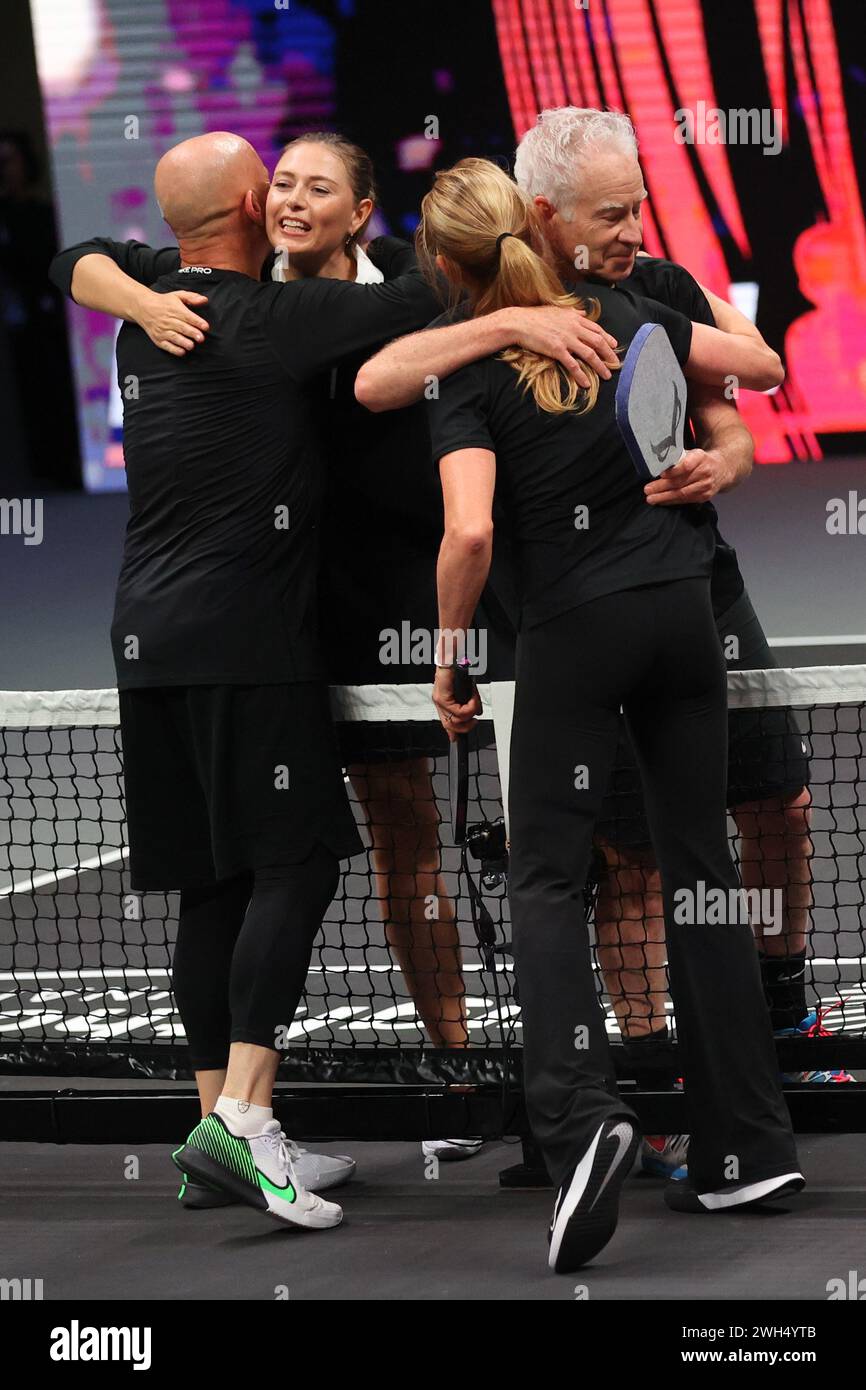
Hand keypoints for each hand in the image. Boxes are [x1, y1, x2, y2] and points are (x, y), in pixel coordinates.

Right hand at [135, 288, 209, 355]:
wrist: (143, 307)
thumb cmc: (164, 302)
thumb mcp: (177, 296)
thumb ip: (192, 297)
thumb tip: (205, 300)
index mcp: (175, 309)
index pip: (187, 316)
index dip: (197, 322)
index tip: (205, 326)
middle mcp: (168, 320)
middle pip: (182, 328)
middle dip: (192, 333)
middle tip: (201, 338)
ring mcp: (162, 330)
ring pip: (174, 337)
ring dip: (183, 342)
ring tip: (191, 345)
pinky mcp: (158, 339)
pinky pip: (167, 346)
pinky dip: (174, 350)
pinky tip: (182, 351)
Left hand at [432, 667, 482, 741]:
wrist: (452, 657)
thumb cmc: (457, 671)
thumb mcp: (464, 691)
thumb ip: (467, 704)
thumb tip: (475, 714)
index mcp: (443, 702)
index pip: (446, 723)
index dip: (453, 733)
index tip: (457, 739)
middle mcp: (439, 702)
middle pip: (450, 725)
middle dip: (466, 726)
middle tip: (474, 721)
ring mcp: (439, 699)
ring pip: (456, 718)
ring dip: (471, 713)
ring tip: (475, 704)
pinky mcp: (442, 696)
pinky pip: (458, 709)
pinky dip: (470, 705)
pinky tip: (473, 698)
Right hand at [503, 305, 618, 388]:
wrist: (519, 322)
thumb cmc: (535, 316)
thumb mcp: (557, 310)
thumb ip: (572, 313)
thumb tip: (582, 312)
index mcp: (574, 318)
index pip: (596, 329)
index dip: (607, 338)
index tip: (614, 346)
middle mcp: (574, 328)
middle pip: (598, 342)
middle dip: (609, 354)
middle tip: (616, 364)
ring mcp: (566, 339)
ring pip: (589, 354)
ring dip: (600, 366)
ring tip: (607, 375)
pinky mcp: (557, 350)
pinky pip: (573, 365)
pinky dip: (581, 375)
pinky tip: (587, 384)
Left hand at [644, 448, 735, 504]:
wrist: (723, 469)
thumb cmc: (701, 460)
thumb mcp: (692, 453)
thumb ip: (677, 457)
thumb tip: (657, 462)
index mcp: (700, 457)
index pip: (687, 465)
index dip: (674, 470)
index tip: (661, 473)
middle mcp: (705, 472)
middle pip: (681, 481)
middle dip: (662, 486)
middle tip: (647, 489)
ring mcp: (706, 486)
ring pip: (682, 493)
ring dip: (664, 497)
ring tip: (650, 498)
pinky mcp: (705, 496)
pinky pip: (685, 500)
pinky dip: (671, 501)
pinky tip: (660, 501)